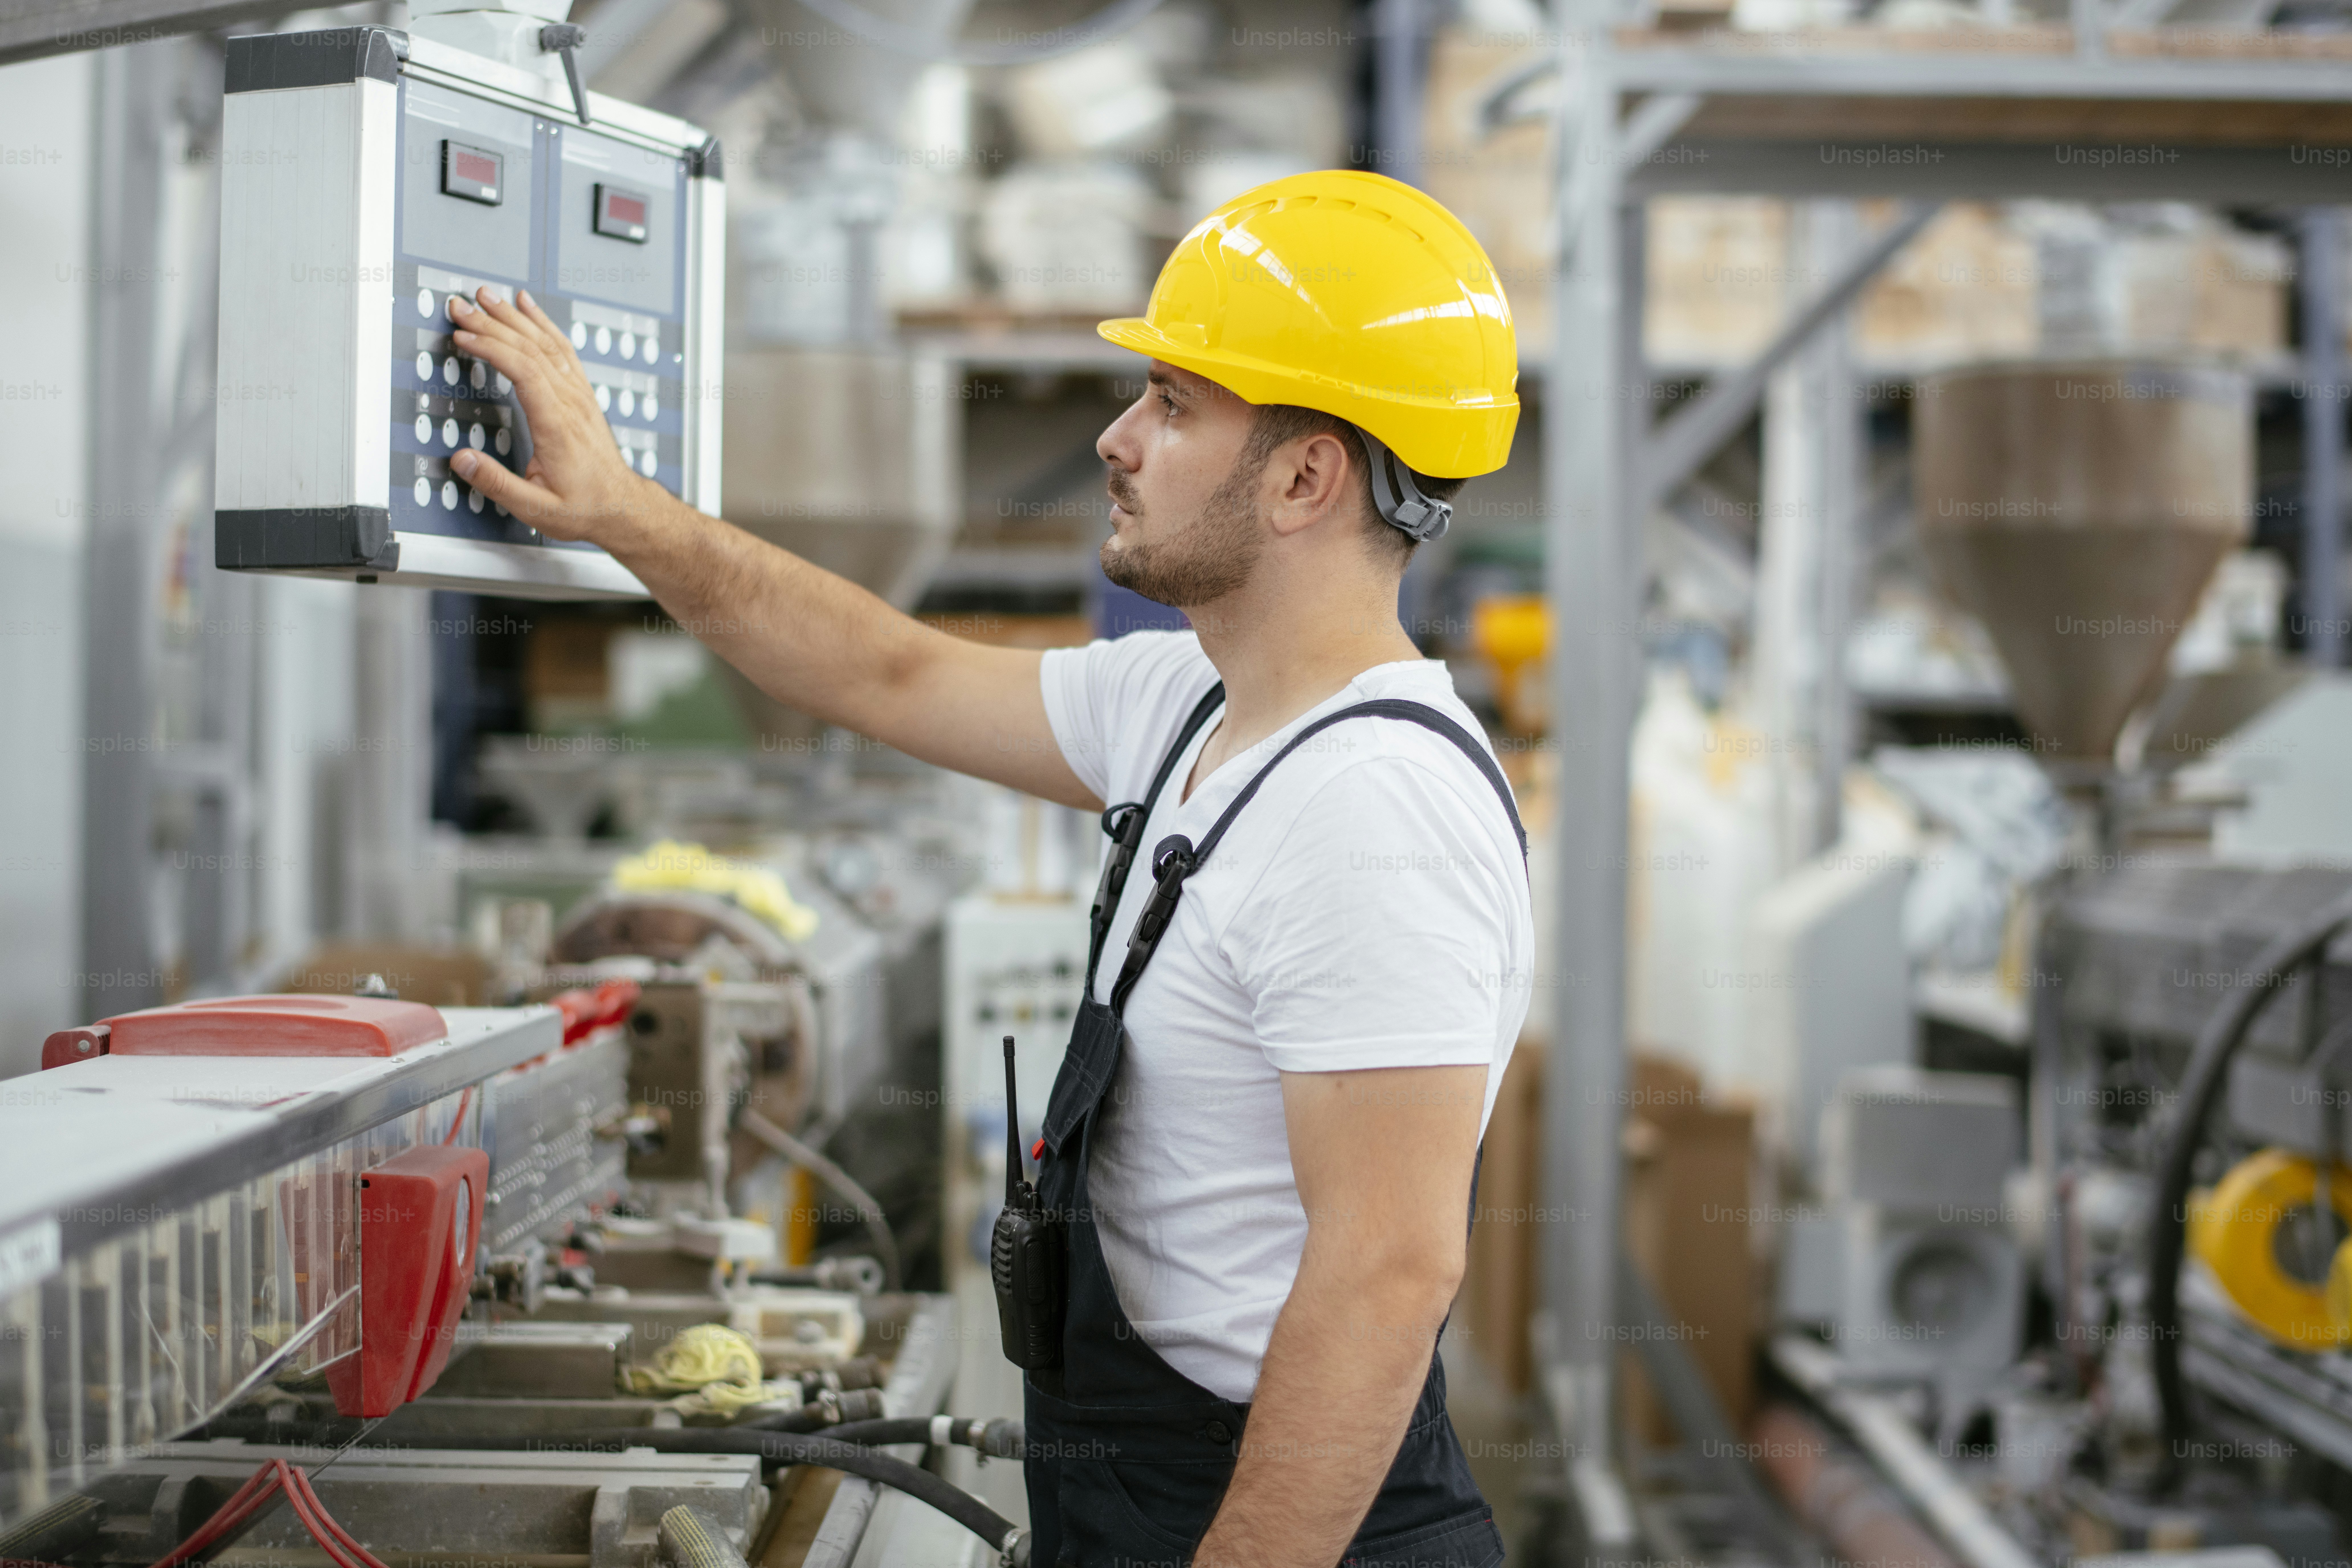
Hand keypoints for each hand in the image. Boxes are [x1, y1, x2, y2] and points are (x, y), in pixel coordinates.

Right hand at [446, 286, 671, 545]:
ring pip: (546, 344)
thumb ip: (498, 484)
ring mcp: (579, 396)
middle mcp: (571, 404)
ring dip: (514, 317)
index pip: (524, 372)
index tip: (463, 336)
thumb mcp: (537, 509)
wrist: (623, 507)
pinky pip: (562, 349)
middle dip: (492, 323)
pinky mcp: (582, 395)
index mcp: (558, 426)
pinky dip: (542, 323)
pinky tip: (527, 306)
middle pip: (531, 349)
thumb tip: (462, 460)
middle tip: (460, 305)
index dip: (492, 349)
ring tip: (485, 296)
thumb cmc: (584, 508)